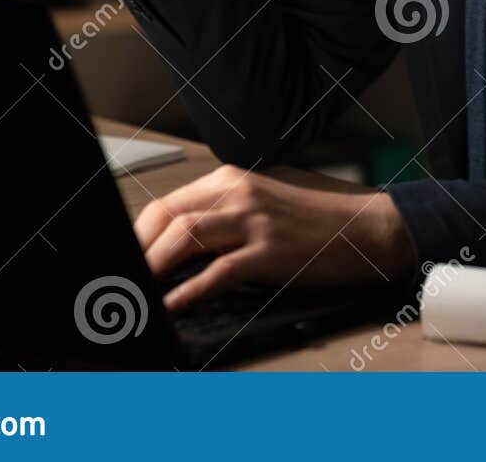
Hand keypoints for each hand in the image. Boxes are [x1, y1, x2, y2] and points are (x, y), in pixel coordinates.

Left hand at [134, 164, 417, 309]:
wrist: (364, 230)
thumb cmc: (313, 225)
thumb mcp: (259, 210)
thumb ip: (219, 222)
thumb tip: (171, 253)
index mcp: (231, 181)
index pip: (166, 204)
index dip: (137, 236)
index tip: (122, 261)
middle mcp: (239, 193)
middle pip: (168, 218)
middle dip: (137, 253)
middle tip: (121, 282)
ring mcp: (255, 220)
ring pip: (186, 238)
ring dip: (153, 269)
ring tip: (137, 294)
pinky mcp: (270, 250)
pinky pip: (218, 270)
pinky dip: (190, 290)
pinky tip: (175, 305)